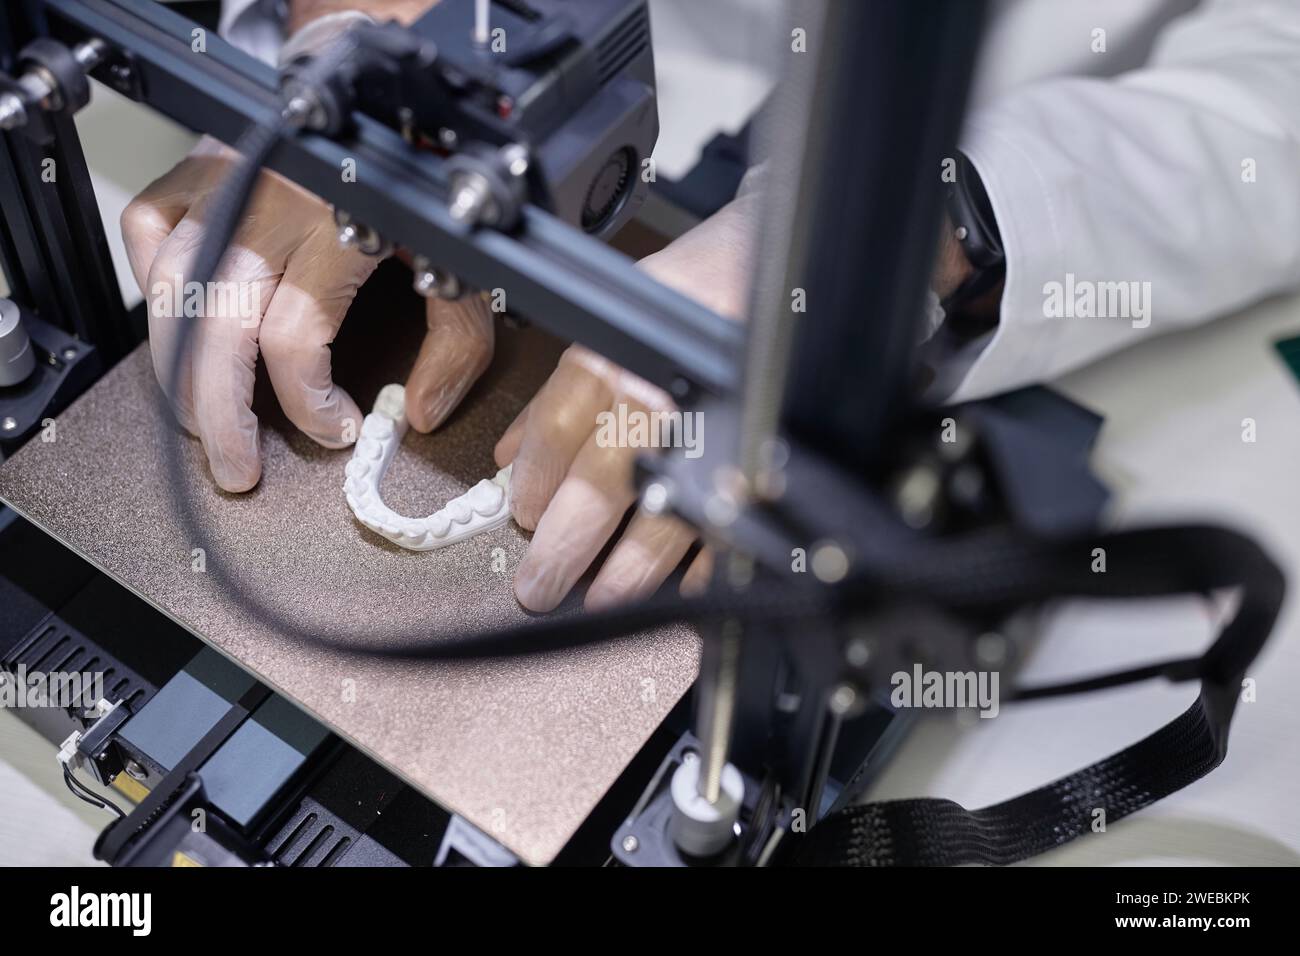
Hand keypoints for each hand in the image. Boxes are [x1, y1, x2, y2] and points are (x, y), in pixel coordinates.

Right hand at [123, 137, 494, 489]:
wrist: (385, 100)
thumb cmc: (422, 182)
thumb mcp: (461, 262)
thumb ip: (456, 341)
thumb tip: (424, 412)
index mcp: (339, 230)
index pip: (296, 339)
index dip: (310, 403)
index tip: (338, 429)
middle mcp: (271, 209)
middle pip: (219, 329)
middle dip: (220, 413)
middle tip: (235, 466)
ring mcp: (226, 187)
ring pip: (171, 291)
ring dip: (177, 369)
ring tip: (198, 420)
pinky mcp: (198, 169)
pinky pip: (149, 229)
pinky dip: (150, 282)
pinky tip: (178, 327)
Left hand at [495, 194, 757, 610]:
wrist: (784, 260)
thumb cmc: (696, 290)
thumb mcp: (614, 321)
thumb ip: (561, 391)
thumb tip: (511, 453)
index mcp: (617, 355)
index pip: (556, 431)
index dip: (532, 483)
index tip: (522, 515)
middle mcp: (660, 391)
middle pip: (600, 485)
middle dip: (565, 547)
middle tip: (540, 587)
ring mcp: (712, 426)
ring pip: (662, 516)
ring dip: (628, 569)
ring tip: (602, 599)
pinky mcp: (756, 449)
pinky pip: (729, 519)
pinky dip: (705, 563)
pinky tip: (682, 588)